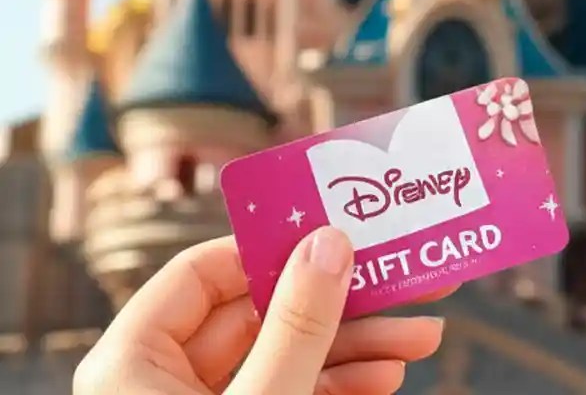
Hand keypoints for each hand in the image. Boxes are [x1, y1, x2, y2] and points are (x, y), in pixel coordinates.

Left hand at [75, 227, 452, 394]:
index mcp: (134, 362)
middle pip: (263, 315)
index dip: (272, 249)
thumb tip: (329, 245)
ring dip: (359, 346)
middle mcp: (166, 383)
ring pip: (290, 358)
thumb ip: (296, 326)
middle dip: (344, 304)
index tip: (338, 234)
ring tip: (422, 335)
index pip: (203, 275)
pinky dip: (343, 387)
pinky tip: (388, 377)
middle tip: (408, 281)